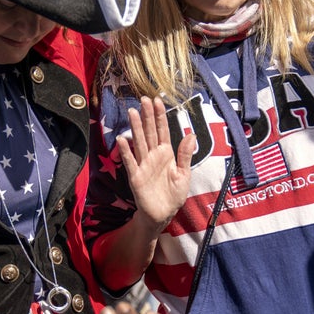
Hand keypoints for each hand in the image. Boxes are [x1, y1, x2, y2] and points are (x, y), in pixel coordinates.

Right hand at [117, 96, 196, 233]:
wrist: (164, 214)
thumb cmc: (174, 195)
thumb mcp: (184, 174)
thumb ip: (185, 155)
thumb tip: (191, 134)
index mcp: (166, 154)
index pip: (162, 131)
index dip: (160, 116)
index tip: (157, 100)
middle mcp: (153, 156)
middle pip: (150, 132)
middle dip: (147, 116)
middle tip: (143, 99)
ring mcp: (143, 165)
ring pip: (139, 142)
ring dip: (136, 128)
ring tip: (132, 112)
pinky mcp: (136, 177)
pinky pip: (131, 162)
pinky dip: (126, 152)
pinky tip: (122, 139)